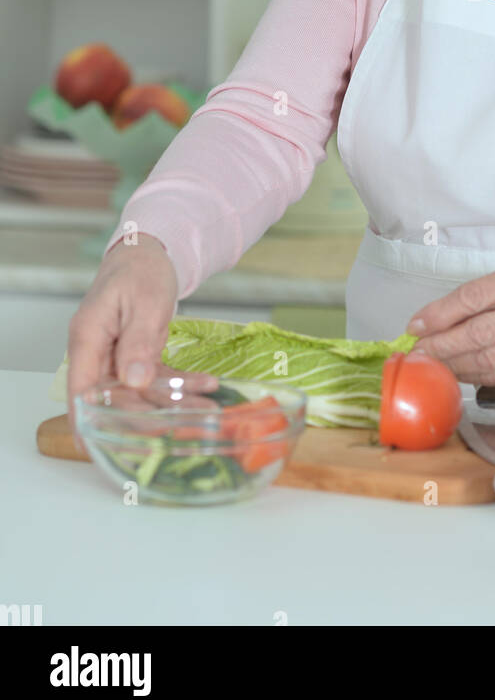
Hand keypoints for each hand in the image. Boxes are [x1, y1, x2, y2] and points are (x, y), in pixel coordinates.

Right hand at [66, 235, 205, 433]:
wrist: (150, 252)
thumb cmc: (141, 270)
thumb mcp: (144, 303)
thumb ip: (137, 343)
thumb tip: (133, 382)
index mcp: (87, 338)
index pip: (81, 389)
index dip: (89, 421)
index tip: (103, 447)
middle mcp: (97, 352)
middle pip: (113, 397)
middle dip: (146, 417)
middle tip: (181, 428)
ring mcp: (116, 356)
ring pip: (139, 392)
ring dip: (171, 403)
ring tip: (206, 410)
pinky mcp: (136, 356)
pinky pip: (155, 378)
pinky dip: (179, 384)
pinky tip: (206, 387)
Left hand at [405, 261, 494, 384]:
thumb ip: (475, 298)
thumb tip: (428, 324)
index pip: (475, 296)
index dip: (440, 313)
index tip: (415, 326)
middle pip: (481, 333)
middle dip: (442, 345)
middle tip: (419, 351)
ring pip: (490, 361)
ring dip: (455, 365)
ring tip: (434, 363)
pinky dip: (474, 377)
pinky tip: (459, 371)